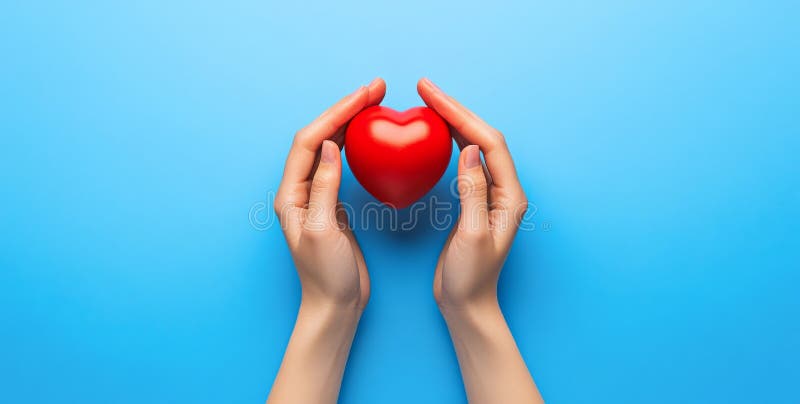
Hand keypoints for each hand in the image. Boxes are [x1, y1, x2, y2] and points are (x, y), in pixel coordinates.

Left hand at [268, 79, 384, 403]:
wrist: (335, 305)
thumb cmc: (327, 276)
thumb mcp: (324, 231)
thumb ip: (324, 188)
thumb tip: (329, 145)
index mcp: (291, 194)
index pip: (310, 140)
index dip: (336, 114)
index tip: (365, 96)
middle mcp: (300, 189)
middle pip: (320, 136)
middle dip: (346, 110)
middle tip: (377, 89)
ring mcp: (317, 195)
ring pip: (331, 146)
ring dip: (352, 123)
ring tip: (376, 103)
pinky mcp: (333, 203)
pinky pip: (343, 164)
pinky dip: (358, 146)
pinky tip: (373, 139)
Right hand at [417, 78, 542, 403]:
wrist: (467, 305)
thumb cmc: (469, 277)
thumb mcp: (471, 235)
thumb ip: (473, 191)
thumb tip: (471, 149)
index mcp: (508, 195)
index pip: (488, 142)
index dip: (461, 114)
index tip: (432, 96)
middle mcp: (503, 190)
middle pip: (482, 137)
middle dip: (455, 110)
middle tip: (425, 88)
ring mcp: (490, 194)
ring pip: (474, 146)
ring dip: (452, 122)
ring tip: (428, 103)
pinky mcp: (475, 201)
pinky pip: (464, 162)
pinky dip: (449, 143)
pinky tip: (434, 137)